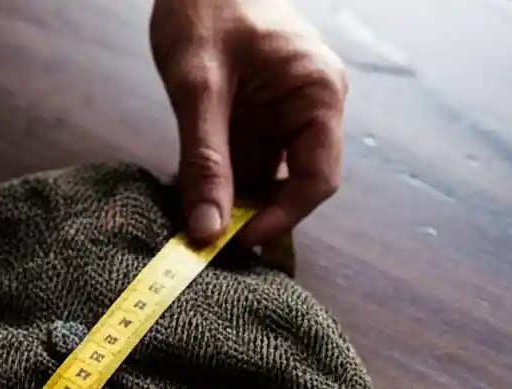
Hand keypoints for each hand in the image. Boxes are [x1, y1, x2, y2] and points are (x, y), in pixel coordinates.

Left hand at [150, 0, 347, 244]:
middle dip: (254, 214)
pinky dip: (222, 181)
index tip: (235, 242)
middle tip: (209, 239)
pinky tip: (193, 194)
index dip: (280, 218)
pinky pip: (247, 160)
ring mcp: (285, 111)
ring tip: (195, 220)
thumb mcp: (197, 86)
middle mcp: (312, 106)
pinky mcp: (258, 114)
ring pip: (267, 177)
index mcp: (318, 94)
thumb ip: (204, 160)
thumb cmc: (204, 6)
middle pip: (295, 184)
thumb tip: (206, 229)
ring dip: (234, 201)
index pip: (317, 179)